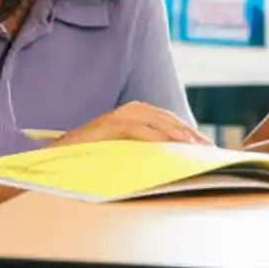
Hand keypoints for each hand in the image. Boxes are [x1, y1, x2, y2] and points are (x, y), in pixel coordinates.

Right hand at [52, 101, 212, 146]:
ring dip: (174, 132)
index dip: (188, 131)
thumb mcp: (126, 149)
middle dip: (187, 132)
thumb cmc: (95, 155)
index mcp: (135, 113)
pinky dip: (152, 136)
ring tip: (192, 144)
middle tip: (206, 147)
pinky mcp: (108, 125)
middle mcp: (129, 110)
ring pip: (154, 121)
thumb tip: (174, 157)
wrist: (61, 153)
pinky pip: (135, 130)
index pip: (168, 120)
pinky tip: (166, 145)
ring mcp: (118, 116)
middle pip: (166, 118)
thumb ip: (145, 147)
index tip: (205, 145)